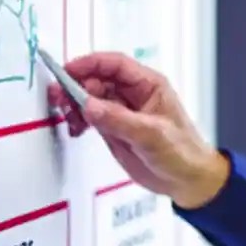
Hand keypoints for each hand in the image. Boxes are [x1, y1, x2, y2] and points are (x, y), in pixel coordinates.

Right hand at [48, 52, 228, 208]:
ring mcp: (122, 111)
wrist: (187, 180)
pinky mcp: (114, 128)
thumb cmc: (182, 152)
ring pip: (90, 97)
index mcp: (149, 85)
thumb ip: (119, 119)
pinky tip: (76, 129)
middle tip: (59, 98)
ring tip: (68, 118)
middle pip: (97, 79)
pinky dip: (78, 119)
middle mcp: (134, 94)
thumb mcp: (152, 134)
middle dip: (75, 85)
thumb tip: (88, 104)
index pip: (115, 65)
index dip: (89, 64)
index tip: (67, 72)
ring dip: (74, 104)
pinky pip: (90, 116)